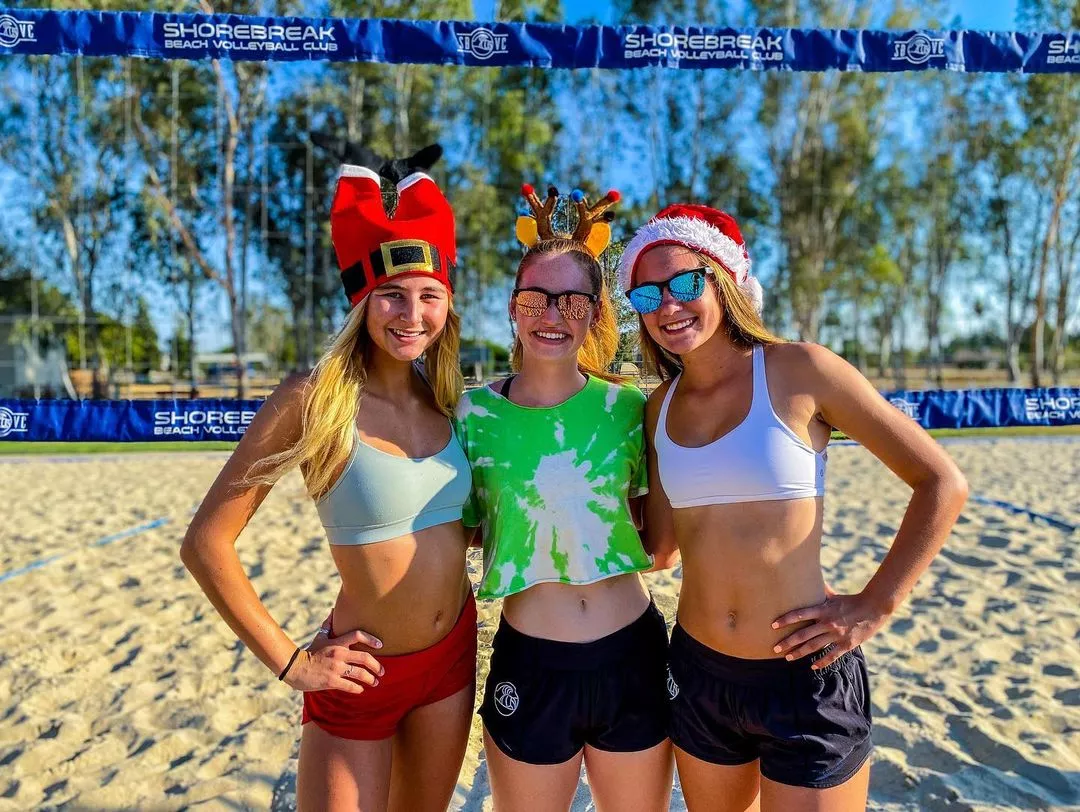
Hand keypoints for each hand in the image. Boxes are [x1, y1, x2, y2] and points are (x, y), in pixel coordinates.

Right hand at [284, 623, 384, 693]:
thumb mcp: (320, 637)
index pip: (358, 635)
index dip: (371, 639)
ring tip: (375, 682)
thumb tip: (333, 611)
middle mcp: (339, 654)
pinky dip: (358, 689)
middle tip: (382, 671)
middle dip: (376, 666)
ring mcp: (335, 668)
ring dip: (370, 679)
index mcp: (337, 643)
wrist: (295, 668)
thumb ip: (328, 625)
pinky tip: (361, 690)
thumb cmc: (309, 652)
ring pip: (360, 674)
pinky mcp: (331, 681)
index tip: (380, 645)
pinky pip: (350, 685)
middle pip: (364, 658)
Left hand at [771, 591, 887, 669]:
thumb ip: (821, 592)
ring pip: (814, 647)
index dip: (785, 619)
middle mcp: (827, 623)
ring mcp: (837, 635)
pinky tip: (812, 667)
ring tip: (788, 658)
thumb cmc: (851, 601)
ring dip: (799, 653)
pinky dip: (821, 662)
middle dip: (787, 642)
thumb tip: (808, 578)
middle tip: (774, 648)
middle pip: (803, 634)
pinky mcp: (846, 644)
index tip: (773, 625)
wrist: (874, 608)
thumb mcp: (834, 596)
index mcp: (823, 610)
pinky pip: (831, 656)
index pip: (800, 614)